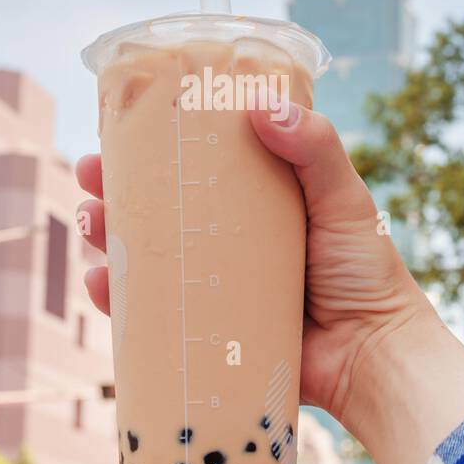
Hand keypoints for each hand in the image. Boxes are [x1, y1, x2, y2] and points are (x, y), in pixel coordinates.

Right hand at [76, 102, 425, 429]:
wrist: (373, 357)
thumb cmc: (366, 273)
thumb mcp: (344, 199)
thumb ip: (314, 149)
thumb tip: (261, 105)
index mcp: (255, 204)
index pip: (194, 167)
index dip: (153, 148)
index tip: (120, 129)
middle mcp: (226, 243)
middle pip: (155, 211)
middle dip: (113, 192)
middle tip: (90, 175)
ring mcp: (212, 289)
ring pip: (143, 260)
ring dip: (105, 239)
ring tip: (90, 223)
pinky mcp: (204, 334)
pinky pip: (150, 318)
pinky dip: (118, 302)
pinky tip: (101, 283)